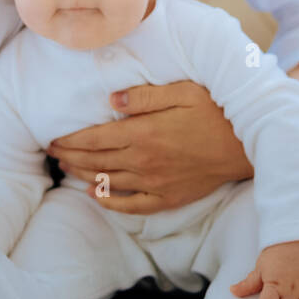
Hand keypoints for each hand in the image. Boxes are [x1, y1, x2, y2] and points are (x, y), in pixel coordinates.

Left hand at [45, 81, 250, 214]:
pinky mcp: (168, 197)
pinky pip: (132, 206)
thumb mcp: (182, 92)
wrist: (247, 146)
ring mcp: (155, 183)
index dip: (70, 140)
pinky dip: (110, 203)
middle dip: (69, 157)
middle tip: (51, 152)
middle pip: (95, 162)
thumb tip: (110, 101)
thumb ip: (144, 97)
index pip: (94, 139)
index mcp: (144, 134)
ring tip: (66, 168)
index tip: (52, 138)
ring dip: (83, 176)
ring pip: (108, 183)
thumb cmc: (216, 112)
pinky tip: (97, 196)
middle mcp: (144, 162)